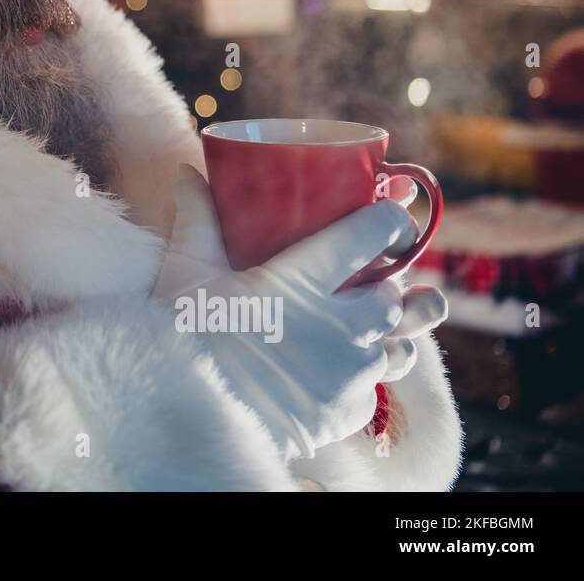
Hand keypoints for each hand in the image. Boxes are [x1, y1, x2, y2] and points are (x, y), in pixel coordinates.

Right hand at [152, 165, 418, 460]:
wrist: (186, 415)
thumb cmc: (184, 335)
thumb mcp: (186, 271)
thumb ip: (197, 218)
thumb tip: (187, 172)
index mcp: (304, 277)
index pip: (375, 233)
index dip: (391, 220)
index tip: (385, 218)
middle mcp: (341, 322)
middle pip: (396, 291)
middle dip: (386, 283)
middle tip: (361, 280)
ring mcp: (351, 370)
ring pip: (402, 342)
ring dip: (388, 332)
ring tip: (361, 329)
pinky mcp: (351, 409)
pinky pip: (377, 385)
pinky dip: (364, 375)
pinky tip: (338, 369)